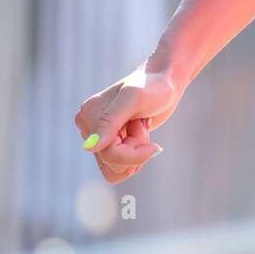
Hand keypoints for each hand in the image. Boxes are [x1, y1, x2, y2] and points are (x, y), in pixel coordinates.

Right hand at [75, 67, 180, 183]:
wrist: (165, 83)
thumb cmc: (153, 86)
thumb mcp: (134, 99)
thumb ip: (110, 121)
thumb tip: (89, 147)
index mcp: (88, 114)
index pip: (108, 153)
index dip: (135, 151)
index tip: (146, 128)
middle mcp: (89, 127)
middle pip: (112, 162)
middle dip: (136, 148)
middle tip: (142, 124)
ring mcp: (99, 138)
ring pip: (114, 170)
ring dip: (136, 154)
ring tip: (140, 129)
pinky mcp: (110, 145)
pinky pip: (117, 170)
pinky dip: (134, 160)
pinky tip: (140, 140)